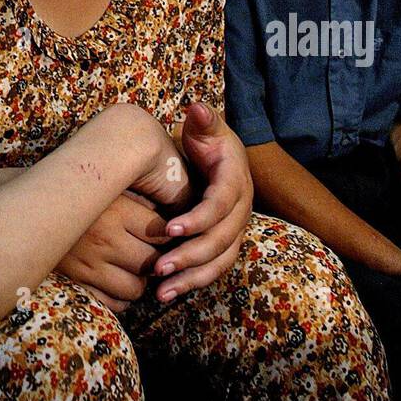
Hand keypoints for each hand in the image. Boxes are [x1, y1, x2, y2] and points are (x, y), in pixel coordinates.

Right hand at [57, 190, 176, 312]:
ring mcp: (90, 265)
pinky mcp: (77, 284)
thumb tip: (169, 219)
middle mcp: (106, 239)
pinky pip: (113, 304)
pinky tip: (114, 280)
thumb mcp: (105, 187)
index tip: (159, 233)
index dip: (166, 235)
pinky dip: (119, 297)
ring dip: (137, 281)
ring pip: (136, 288)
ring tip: (130, 268)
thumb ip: (136, 200)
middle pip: (151, 263)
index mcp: (116, 210)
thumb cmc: (73, 196)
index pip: (160, 232)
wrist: (26, 211)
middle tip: (147, 253)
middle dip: (154, 261)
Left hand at [151, 102, 252, 301]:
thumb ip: (204, 120)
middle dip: (190, 256)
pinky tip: (168, 292)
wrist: (220, 157)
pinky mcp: (226, 243)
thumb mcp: (206, 127)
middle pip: (220, 240)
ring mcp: (236, 229)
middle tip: (159, 268)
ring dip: (191, 278)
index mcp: (235, 180)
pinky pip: (214, 268)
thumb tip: (197, 108)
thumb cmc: (207, 140)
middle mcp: (241, 209)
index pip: (220, 204)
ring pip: (219, 261)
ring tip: (161, 291)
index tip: (169, 229)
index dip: (198, 218)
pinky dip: (193, 281)